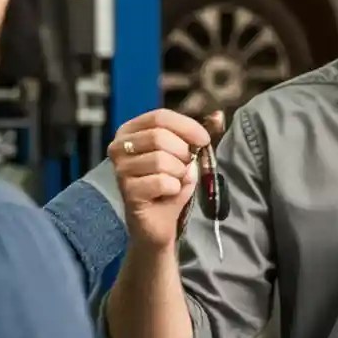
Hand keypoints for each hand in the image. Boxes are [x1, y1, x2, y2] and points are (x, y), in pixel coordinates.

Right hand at [108, 108, 211, 248]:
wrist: (158, 222)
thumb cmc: (170, 184)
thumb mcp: (186, 155)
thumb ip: (197, 135)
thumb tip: (219, 115)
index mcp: (130, 131)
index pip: (160, 116)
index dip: (186, 126)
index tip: (204, 140)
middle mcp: (118, 146)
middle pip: (159, 136)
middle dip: (182, 154)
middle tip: (184, 168)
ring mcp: (120, 169)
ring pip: (160, 160)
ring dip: (178, 173)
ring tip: (174, 182)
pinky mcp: (126, 191)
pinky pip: (160, 182)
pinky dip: (174, 188)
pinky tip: (168, 194)